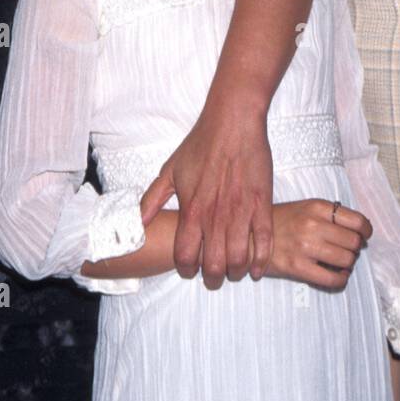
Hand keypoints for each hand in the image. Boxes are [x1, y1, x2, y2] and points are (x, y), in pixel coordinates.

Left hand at [140, 101, 273, 288]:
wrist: (233, 122)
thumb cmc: (201, 144)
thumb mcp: (169, 171)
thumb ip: (151, 200)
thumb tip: (135, 223)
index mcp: (192, 211)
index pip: (186, 257)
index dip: (187, 270)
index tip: (190, 269)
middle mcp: (215, 217)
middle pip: (215, 266)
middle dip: (213, 278)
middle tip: (214, 277)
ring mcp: (241, 212)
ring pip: (239, 259)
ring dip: (236, 271)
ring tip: (234, 270)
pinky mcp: (262, 204)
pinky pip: (264, 242)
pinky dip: (261, 261)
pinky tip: (256, 267)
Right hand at [263, 199, 370, 290]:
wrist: (250, 237)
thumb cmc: (281, 222)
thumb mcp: (305, 207)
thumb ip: (330, 214)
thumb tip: (359, 229)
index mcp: (317, 207)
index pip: (357, 221)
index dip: (366, 231)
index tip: (365, 235)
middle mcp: (313, 225)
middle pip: (354, 242)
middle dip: (356, 248)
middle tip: (349, 250)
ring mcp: (306, 247)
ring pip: (346, 260)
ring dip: (349, 263)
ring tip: (341, 262)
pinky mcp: (299, 268)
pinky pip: (333, 279)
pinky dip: (341, 279)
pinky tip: (338, 275)